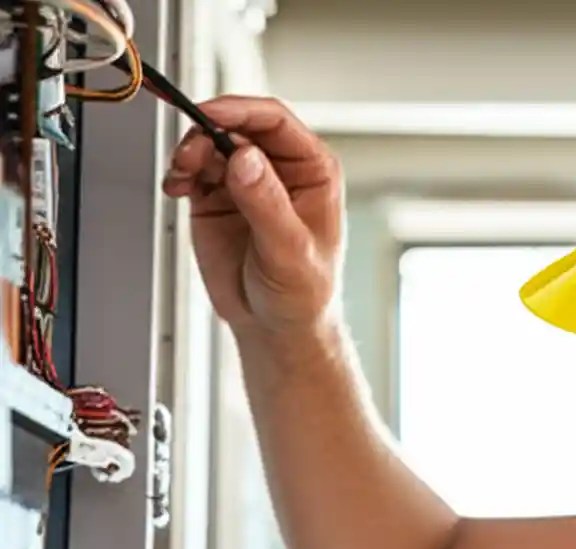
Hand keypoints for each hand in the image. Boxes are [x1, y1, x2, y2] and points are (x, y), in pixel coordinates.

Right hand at [162, 96, 343, 336]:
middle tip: (189, 157)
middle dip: (207, 133)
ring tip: (182, 177)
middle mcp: (280, 169)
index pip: (275, 121)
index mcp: (313, 170)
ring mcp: (247, 181)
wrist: (276, 326)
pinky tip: (177, 188)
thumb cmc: (303, 293)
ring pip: (211, 143)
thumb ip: (267, 203)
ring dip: (190, 152)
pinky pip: (194, 168)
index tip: (209, 115)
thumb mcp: (289, 250)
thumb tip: (246, 158)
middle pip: (237, 125)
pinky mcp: (219, 197)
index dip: (239, 111)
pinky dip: (180, 172)